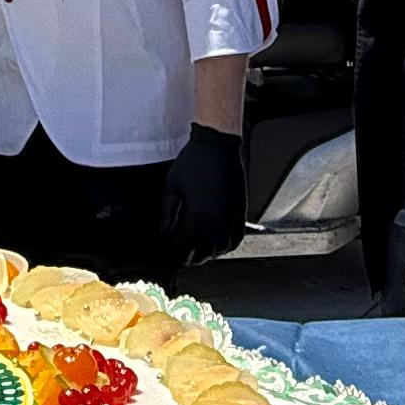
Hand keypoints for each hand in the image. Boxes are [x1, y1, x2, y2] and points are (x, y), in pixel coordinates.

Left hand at [161, 123, 247, 266]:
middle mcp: (215, 220)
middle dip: (190, 257)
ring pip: (220, 248)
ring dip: (208, 254)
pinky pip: (236, 238)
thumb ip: (167, 212)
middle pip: (202, 252)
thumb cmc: (194, 161)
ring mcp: (230, 217)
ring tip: (199, 254)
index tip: (170, 255)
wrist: (217, 145)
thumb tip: (165, 231)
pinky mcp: (239, 211)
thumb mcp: (172, 185)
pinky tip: (219, 246)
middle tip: (182, 259)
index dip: (175, 253)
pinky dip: (227, 246)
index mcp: (196, 215)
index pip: (184, 245)